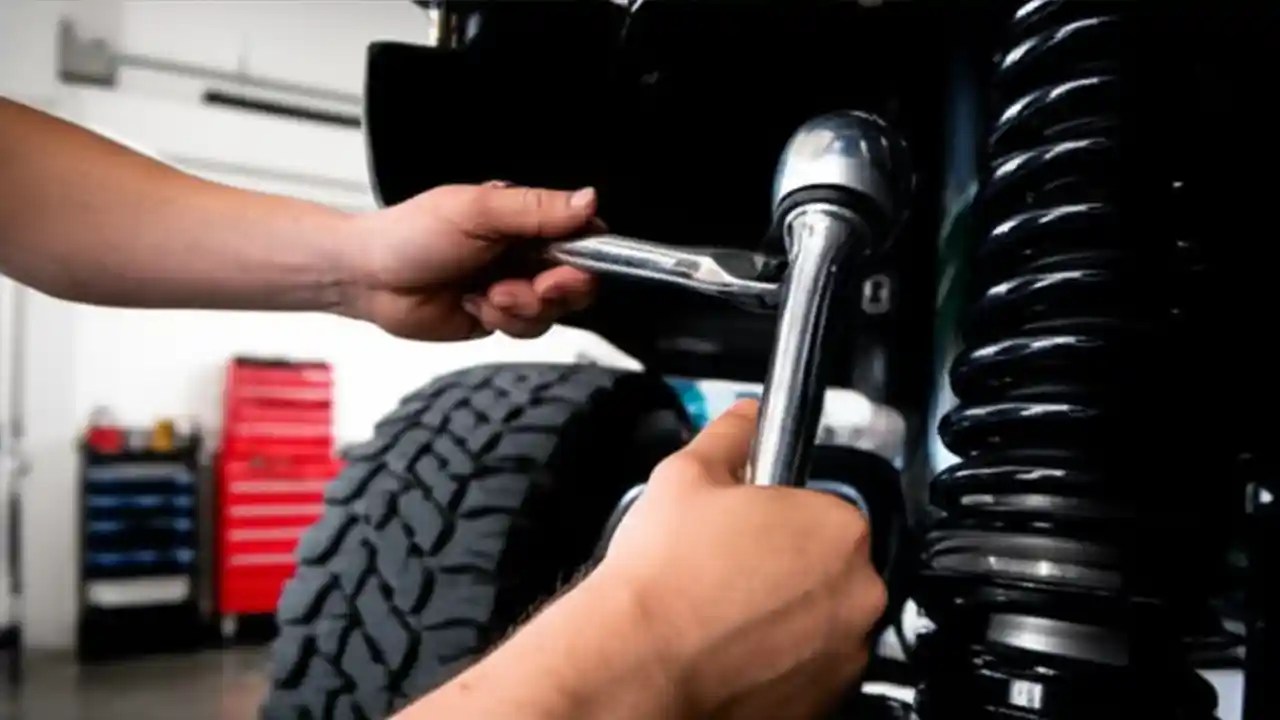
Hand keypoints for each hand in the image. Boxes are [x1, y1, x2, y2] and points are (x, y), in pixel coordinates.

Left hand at [342, 182, 599, 340]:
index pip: (582, 236)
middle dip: (555, 290)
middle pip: (576, 281)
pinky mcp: (498, 316)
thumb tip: (589, 200)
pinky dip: (502, 321)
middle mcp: (525, 251)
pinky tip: (473, 305)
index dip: (587, 258)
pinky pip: (526, 329)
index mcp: (525, 218)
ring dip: (521, 308)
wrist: (369, 278)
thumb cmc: (411, 234)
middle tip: (531, 286)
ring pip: (552, 311)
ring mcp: (514, 285)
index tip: (568, 267)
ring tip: (487, 294)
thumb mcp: (477, 212)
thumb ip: (536, 209)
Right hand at [399, 401, 884, 719]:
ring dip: (785, 615)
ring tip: (723, 610)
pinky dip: (778, 661)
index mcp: (838, 529)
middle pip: (828, 567)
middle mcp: (858, 595)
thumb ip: (729, 436)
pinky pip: (807, 668)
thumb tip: (742, 418)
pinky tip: (730, 648)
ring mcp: (845, 655)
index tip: (747, 526)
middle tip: (729, 567)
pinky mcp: (823, 703)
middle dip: (786, 565)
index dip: (778, 514)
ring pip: (820, 621)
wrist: (637, 666)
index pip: (823, 508)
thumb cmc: (663, 579)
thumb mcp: (687, 475)